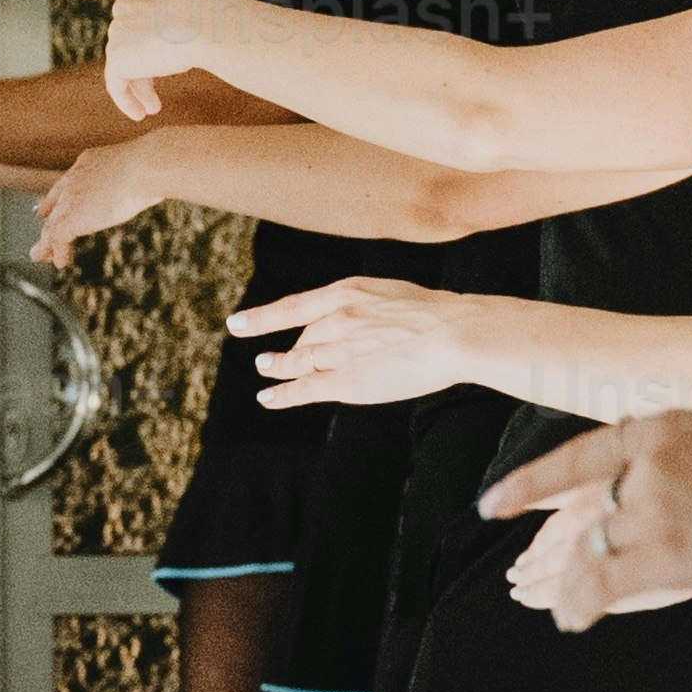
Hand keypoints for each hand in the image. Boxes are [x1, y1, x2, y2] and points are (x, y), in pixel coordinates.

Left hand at [29, 130, 201, 258]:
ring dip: (46, 242)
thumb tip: (164, 179)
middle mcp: (75, 178)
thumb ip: (142, 177)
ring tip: (40, 255)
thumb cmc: (155, 164)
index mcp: (89, 162)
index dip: (58, 197)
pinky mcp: (71, 216)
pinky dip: (56, 250)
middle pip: (55, 202)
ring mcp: (71, 198)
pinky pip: (57, 237)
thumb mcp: (143, 168)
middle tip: (42, 235)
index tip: (49, 207)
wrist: (147, 165)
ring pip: (52, 223)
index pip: (68, 181)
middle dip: (48, 219)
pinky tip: (60, 261)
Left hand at [92, 0, 222, 122]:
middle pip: (130, 44)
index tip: (165, 64)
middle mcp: (125, 6)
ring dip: (139, 88)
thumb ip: (179, 25)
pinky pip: (116, 83)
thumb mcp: (195, 17)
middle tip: (156, 94)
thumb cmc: (211, 21)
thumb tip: (181, 43)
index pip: (138, 20)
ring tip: (152, 109)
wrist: (203, 25)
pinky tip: (139, 114)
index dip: (148, 45)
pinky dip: (125, 99)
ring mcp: (118, 31)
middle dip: (143, 72)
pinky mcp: (117, 56)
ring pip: (124, 65)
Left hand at [231, 276, 467, 404]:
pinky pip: (305, 389)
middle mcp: (335, 319)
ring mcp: (339, 350)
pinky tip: (267, 398)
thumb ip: (368, 305)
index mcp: (347, 292)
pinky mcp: (348, 381)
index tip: (237, 323)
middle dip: (287, 349)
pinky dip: (283, 395)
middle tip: (267, 359)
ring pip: (298, 362)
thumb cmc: (437, 313)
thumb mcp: (393, 293)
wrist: (454, 332)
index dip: (262, 317)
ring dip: (278, 367)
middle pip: (302, 339)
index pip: (294, 307)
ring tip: (265, 369)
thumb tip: (362, 315)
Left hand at [480, 411, 691, 615]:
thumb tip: (652, 534)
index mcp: (668, 426)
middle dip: (566, 552)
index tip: (495, 505)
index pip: (581, 455)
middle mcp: (651, 458)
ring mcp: (657, 503)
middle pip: (590, 514)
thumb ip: (684, 485)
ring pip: (591, 551)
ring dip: (573, 585)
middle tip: (541, 579)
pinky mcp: (669, 551)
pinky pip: (600, 583)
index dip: (531, 483)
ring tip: (562, 607)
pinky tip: (572, 620)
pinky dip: (578, 604)